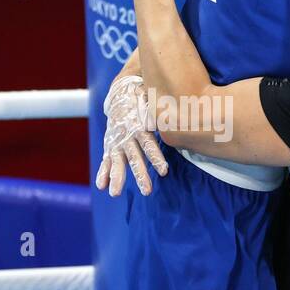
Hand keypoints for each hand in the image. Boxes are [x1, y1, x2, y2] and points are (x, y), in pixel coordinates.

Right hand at [94, 74, 168, 196]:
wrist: (121, 95)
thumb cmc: (145, 101)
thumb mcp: (154, 102)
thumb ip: (165, 110)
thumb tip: (188, 112)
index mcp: (140, 127)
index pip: (149, 144)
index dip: (156, 157)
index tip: (163, 171)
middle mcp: (127, 136)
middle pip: (135, 158)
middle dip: (140, 175)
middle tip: (147, 191)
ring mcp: (117, 142)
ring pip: (117, 162)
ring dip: (117, 178)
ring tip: (115, 194)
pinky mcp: (110, 146)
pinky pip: (106, 161)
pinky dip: (102, 173)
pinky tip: (101, 186)